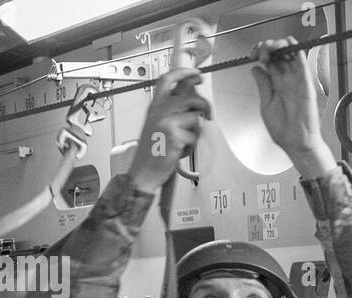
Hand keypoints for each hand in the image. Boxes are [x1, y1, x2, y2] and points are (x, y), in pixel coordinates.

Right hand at [128, 68, 212, 194]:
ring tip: (183, 141)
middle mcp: (159, 111)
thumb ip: (172, 109)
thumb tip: (192, 97)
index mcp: (154, 106)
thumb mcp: (157, 124)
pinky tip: (179, 151)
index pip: (167, 80)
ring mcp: (166, 122)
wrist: (143, 171)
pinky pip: (194, 137)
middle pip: (190, 97)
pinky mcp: (174, 136)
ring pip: (195, 118)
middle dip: (204, 105)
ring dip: (194, 132)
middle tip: (208, 114)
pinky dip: (191, 147)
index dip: (183, 72)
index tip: (195, 73)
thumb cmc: (152, 150)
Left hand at [252, 37, 335, 178]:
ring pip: (290, 52)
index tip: (252, 55)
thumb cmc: (284, 130)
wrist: (297, 143)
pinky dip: (296, 48)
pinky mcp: (305, 82)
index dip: (260, 52)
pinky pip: (302, 60)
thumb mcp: (266, 105)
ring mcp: (296, 80)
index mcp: (277, 85)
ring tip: (269, 49)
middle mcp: (287, 80)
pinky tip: (288, 43)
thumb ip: (262, 85)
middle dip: (267, 46)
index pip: (270, 60)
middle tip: (259, 52)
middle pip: (279, 53)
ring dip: (279, 44)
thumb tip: (255, 69)